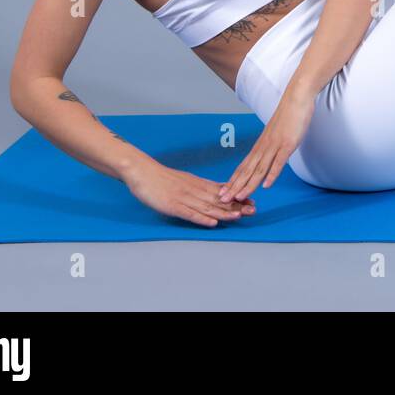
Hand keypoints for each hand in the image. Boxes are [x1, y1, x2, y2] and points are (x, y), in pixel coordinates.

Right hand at [124, 159, 256, 226]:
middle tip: (253, 210)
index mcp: (197, 184)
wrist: (141, 171)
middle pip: (218, 200)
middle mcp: (194, 190)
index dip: (238, 198)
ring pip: (207, 206)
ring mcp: (183, 197)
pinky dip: (201, 218)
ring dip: (224, 212)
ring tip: (239, 216)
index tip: (252, 202)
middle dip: (236, 206)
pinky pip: (189, 213)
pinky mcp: (172, 205)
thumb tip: (215, 194)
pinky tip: (212, 223)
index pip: (222, 192)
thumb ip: (199, 188)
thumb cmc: (161, 178)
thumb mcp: (185, 180)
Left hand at [219, 80, 317, 202]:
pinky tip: (267, 185)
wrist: (296, 97)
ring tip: (241, 197)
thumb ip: (271, 147)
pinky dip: (272, 174)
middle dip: (235, 186)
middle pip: (247, 170)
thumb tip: (266, 159)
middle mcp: (264, 147)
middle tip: (223, 200)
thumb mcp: (276, 134)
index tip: (223, 193)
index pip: (243, 166)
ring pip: (259, 168)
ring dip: (249, 184)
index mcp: (260, 145)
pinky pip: (279, 161)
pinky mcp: (288, 144)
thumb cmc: (288, 116)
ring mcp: (275, 145)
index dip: (233, 181)